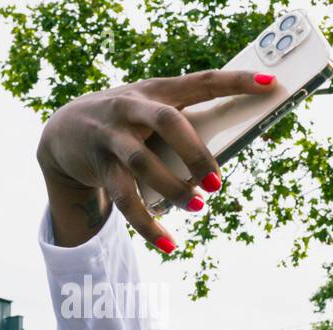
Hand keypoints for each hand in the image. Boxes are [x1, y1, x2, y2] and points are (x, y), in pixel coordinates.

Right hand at [37, 70, 277, 247]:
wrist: (63, 132)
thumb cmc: (128, 124)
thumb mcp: (153, 114)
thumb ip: (187, 127)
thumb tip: (225, 165)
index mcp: (157, 91)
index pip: (202, 81)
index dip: (236, 81)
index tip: (270, 83)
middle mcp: (132, 107)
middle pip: (168, 122)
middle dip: (196, 153)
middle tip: (218, 183)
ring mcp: (112, 136)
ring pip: (143, 163)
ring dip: (174, 188)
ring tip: (198, 207)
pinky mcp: (99, 166)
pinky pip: (125, 199)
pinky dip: (148, 226)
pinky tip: (169, 244)